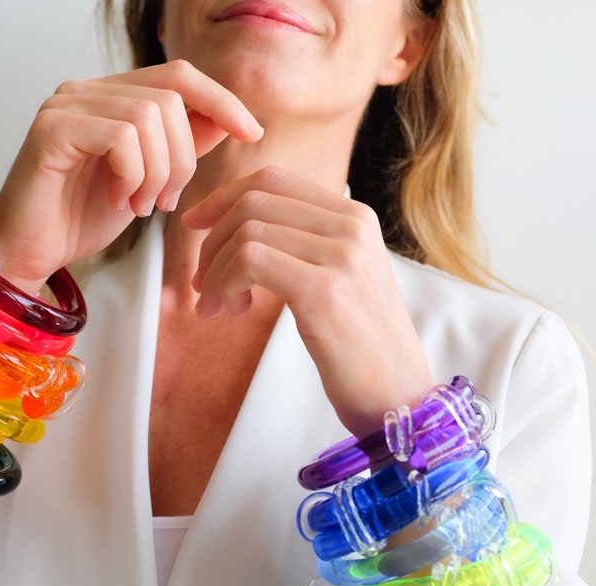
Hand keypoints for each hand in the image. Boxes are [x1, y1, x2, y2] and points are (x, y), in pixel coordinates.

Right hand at [0, 60, 263, 291]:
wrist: (31, 253)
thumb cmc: (81, 219)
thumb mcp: (147, 182)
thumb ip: (180, 147)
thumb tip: (226, 121)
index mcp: (111, 99)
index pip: (178, 76)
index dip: (221, 99)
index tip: (252, 133)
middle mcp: (87, 92)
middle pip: (171, 97)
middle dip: (184, 159)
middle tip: (166, 201)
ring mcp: (66, 106)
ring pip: (149, 116)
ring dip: (159, 173)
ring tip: (140, 205)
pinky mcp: (51, 129)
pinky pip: (120, 137)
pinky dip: (132, 175)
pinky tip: (120, 200)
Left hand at [182, 167, 432, 435]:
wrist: (399, 396)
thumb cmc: (361, 347)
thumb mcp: (338, 280)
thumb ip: (302, 247)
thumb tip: (236, 230)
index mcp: (355, 217)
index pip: (273, 180)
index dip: (223, 198)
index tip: (196, 227)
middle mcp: (352, 226)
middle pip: (254, 202)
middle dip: (212, 241)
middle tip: (202, 284)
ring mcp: (342, 256)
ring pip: (246, 233)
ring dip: (214, 271)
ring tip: (217, 306)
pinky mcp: (324, 291)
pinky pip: (250, 261)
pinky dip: (224, 284)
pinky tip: (229, 311)